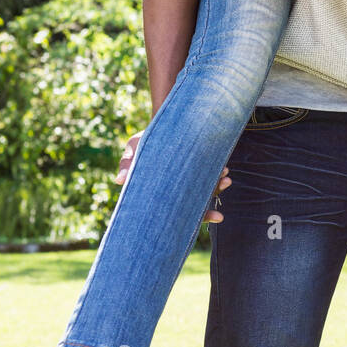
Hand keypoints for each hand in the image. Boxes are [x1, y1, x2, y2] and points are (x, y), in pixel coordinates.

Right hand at [113, 130, 231, 223]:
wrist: (159, 129)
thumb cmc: (143, 142)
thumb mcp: (134, 149)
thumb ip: (127, 164)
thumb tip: (119, 180)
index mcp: (162, 193)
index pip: (183, 211)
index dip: (202, 216)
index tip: (220, 217)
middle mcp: (177, 192)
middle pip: (200, 202)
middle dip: (215, 194)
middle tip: (226, 183)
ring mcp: (187, 183)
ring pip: (206, 190)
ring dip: (218, 185)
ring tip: (227, 176)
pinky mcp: (195, 171)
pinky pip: (209, 178)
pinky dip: (218, 176)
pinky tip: (225, 170)